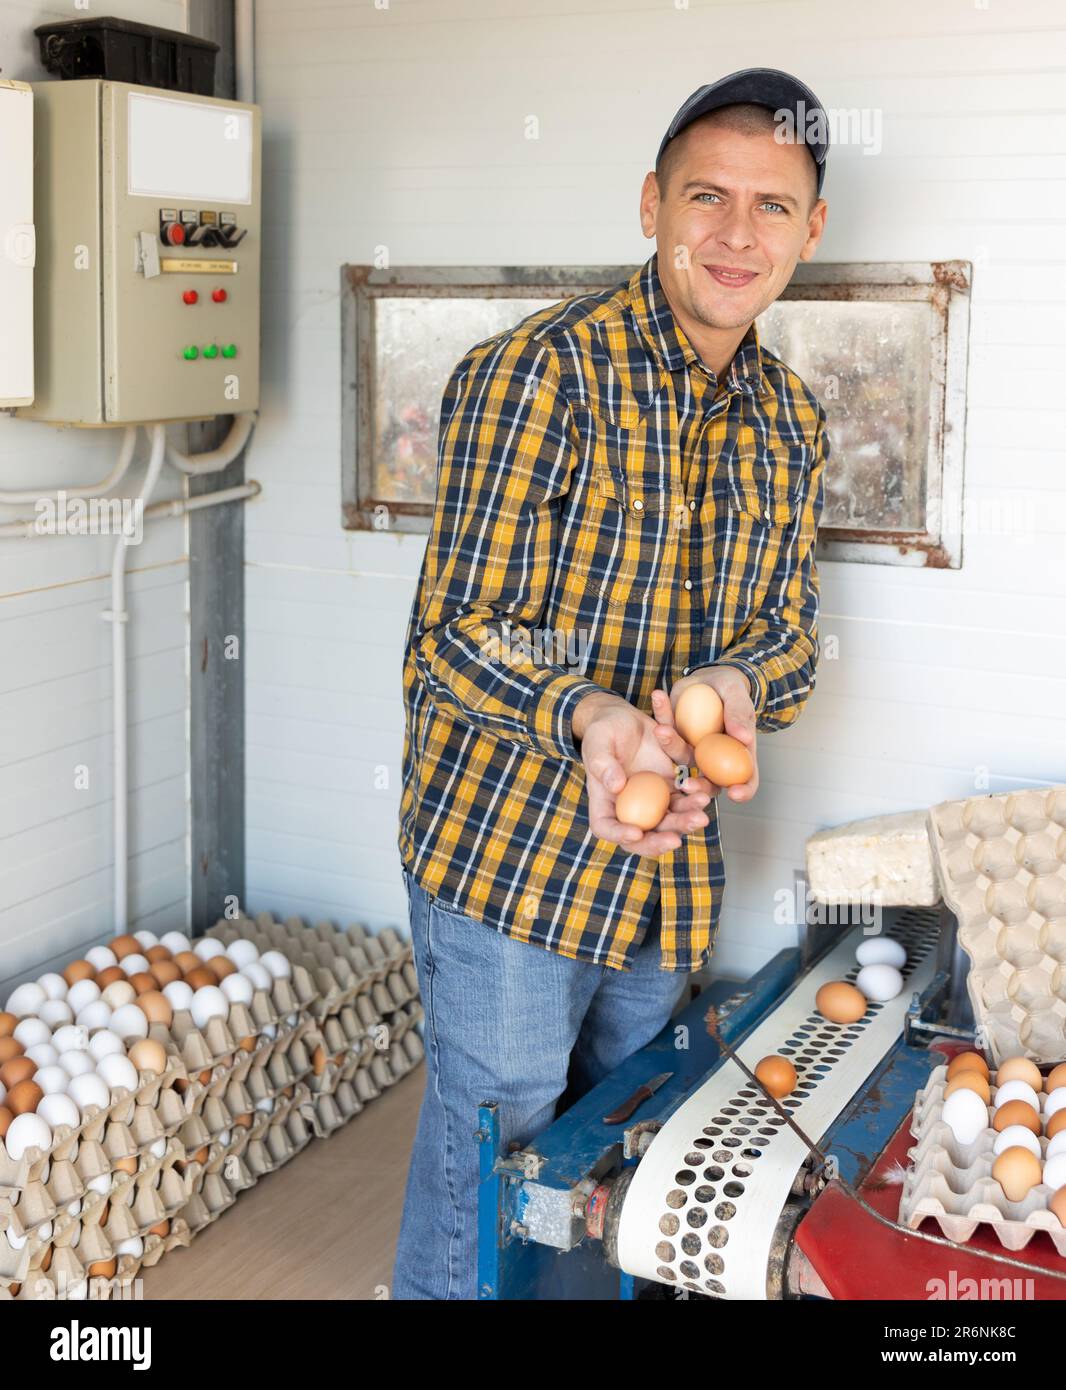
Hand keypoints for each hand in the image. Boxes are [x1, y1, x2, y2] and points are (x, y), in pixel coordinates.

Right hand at [573, 691, 715, 855]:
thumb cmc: (603, 731)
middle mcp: (631, 807)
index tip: (636, 833)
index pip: (607, 827)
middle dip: (662, 838)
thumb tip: (616, 786)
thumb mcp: (597, 742)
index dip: (620, 835)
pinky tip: (702, 790)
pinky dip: (696, 795)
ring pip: (673, 818)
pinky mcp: (673, 784)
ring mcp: (654, 798)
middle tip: (677, 838)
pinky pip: (687, 795)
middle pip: (646, 832)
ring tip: (700, 810)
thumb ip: (602, 763)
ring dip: (686, 819)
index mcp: (605, 801)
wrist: (625, 718)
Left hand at [651, 666, 759, 803]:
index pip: (747, 779)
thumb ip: (740, 713)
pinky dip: (662, 714)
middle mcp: (715, 759)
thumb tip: (744, 738)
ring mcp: (693, 750)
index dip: (744, 790)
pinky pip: (667, 730)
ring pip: (681, 758)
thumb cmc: (730, 689)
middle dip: (698, 787)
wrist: (709, 679)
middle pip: (709, 782)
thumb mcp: (737, 694)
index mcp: (739, 752)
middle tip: (686, 784)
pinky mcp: (675, 737)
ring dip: (670, 745)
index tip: (734, 793)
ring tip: (663, 729)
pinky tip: (659, 697)